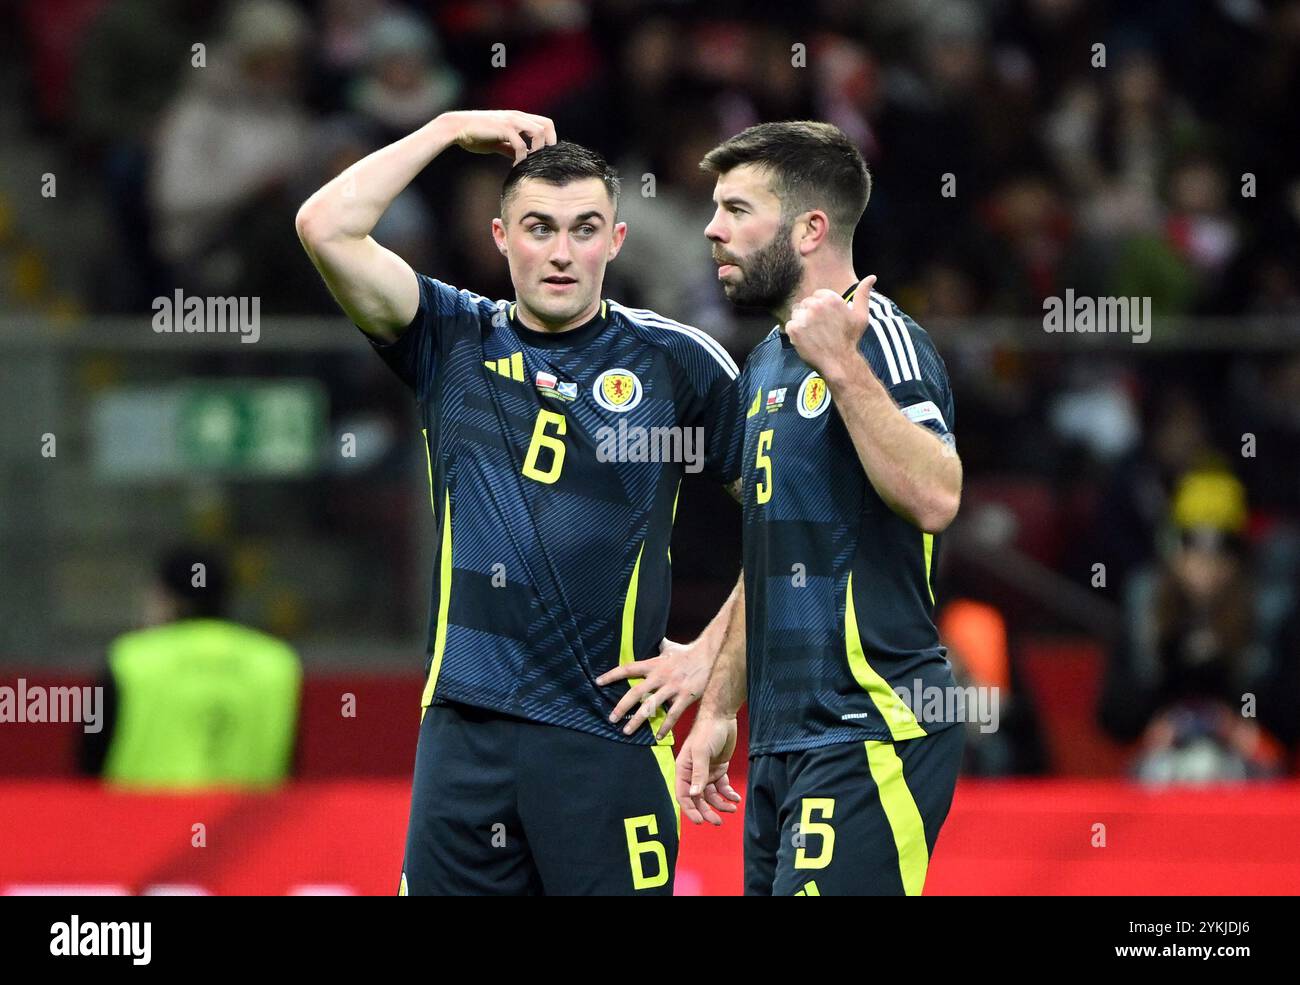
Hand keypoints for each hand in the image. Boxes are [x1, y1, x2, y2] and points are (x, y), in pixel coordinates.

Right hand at [439, 110, 556, 162]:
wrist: (457, 128)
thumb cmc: (475, 135)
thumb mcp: (498, 142)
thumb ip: (511, 147)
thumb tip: (522, 158)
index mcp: (518, 118)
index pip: (545, 124)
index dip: (549, 140)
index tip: (543, 156)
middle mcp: (517, 117)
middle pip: (547, 125)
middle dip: (549, 144)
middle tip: (542, 161)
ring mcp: (511, 121)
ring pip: (538, 132)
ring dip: (537, 150)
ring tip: (529, 164)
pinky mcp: (503, 128)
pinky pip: (521, 144)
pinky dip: (522, 157)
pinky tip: (516, 166)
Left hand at [596, 637, 713, 738]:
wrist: (710, 656)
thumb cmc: (688, 652)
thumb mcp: (670, 648)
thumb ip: (659, 647)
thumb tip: (652, 639)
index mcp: (654, 665)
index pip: (628, 669)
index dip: (612, 675)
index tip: (598, 682)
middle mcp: (660, 677)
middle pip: (636, 692)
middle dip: (622, 706)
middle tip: (611, 718)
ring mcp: (672, 688)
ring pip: (651, 707)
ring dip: (638, 720)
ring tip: (626, 731)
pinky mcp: (685, 697)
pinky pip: (672, 715)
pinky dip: (664, 727)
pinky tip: (657, 736)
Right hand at [676, 716, 740, 824]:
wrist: (722, 717)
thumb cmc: (707, 732)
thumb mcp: (702, 752)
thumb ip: (698, 774)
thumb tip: (694, 795)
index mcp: (683, 770)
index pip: (683, 795)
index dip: (690, 810)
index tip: (700, 821)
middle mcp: (693, 774)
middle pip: (698, 799)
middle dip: (707, 811)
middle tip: (718, 822)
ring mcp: (706, 772)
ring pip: (711, 795)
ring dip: (720, 804)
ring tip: (732, 809)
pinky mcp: (718, 769)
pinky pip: (722, 787)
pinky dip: (728, 794)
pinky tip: (736, 798)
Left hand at [785, 273, 876, 380]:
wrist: (840, 362)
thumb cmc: (850, 339)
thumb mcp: (861, 316)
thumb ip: (863, 294)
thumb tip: (872, 277)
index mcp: (831, 299)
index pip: (817, 295)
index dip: (821, 308)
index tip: (828, 321)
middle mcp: (816, 305)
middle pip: (806, 303)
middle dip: (811, 314)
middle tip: (821, 330)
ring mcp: (804, 317)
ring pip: (797, 313)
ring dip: (802, 322)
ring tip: (814, 335)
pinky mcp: (794, 329)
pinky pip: (789, 325)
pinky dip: (795, 333)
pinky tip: (806, 340)